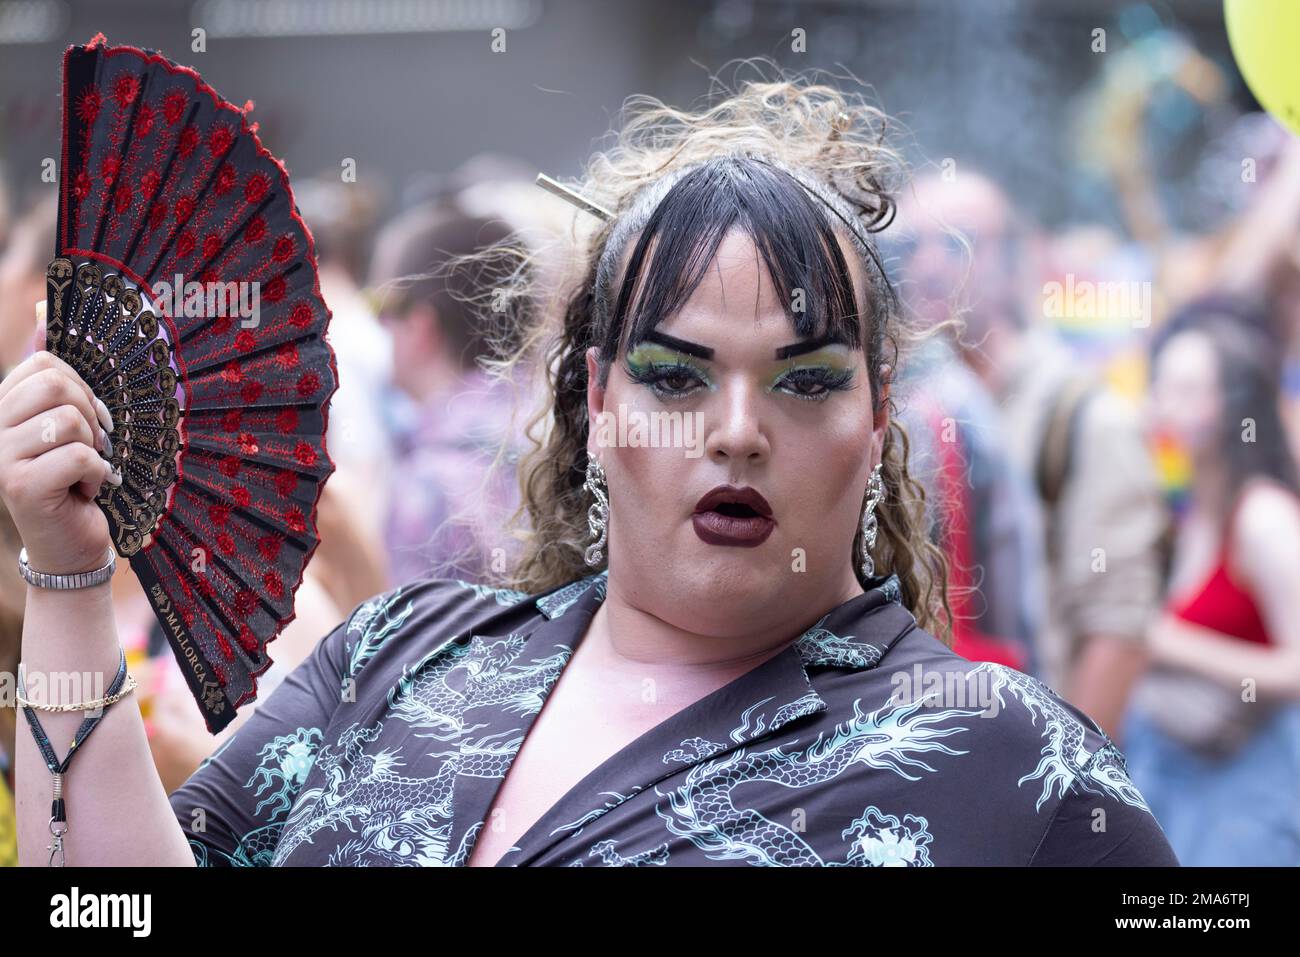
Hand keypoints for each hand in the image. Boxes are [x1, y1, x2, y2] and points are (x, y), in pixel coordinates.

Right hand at [0, 304, 119, 573]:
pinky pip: (80, 456)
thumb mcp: (69, 423)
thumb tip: (44, 307)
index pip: (46, 364)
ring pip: (71, 420)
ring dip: (95, 449)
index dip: (82, 388)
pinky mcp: (19, 485)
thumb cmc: (76, 481)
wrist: (71, 545)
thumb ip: (56, 373)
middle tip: (92, 447)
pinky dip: (98, 475)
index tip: (89, 419)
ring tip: (85, 472)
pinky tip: (84, 492)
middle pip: (59, 386)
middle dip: (93, 417)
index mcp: (2, 406)